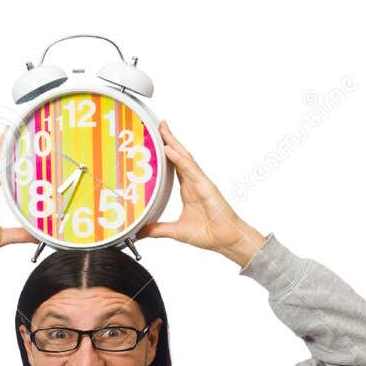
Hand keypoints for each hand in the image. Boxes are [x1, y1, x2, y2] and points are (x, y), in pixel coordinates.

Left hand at [137, 121, 265, 267]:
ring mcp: (200, 183)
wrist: (226, 240)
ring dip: (173, 143)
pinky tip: (169, 149)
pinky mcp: (206, 187)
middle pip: (179, 156)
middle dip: (169, 140)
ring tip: (162, 129)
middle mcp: (193, 182)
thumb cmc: (209, 233)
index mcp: (188, 189)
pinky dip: (180, 159)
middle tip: (157, 124)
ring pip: (184, 158)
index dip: (164, 152)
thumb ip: (157, 229)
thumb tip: (140, 232)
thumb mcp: (176, 231)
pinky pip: (191, 170)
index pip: (173, 166)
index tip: (153, 141)